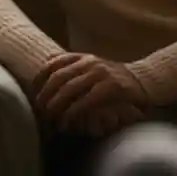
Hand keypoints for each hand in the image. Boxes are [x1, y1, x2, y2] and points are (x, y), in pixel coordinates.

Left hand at [33, 53, 147, 131]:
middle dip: (45, 94)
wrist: (143, 80)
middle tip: (40, 109)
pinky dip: (74, 111)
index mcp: (83, 57)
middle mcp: (90, 62)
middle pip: (59, 77)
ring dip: (57, 104)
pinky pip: (87, 100)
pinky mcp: (111, 87)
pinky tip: (68, 119)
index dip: (40, 77)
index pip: (53, 62)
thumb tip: (46, 65)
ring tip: (50, 116)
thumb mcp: (92, 67)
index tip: (33, 91)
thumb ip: (73, 66)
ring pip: (70, 88)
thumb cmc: (113, 78)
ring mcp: (101, 73)